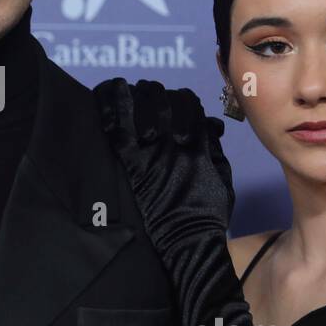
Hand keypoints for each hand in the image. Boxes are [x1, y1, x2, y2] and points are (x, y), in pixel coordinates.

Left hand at [93, 78, 235, 248]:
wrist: (190, 238)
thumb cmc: (208, 213)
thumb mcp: (222, 175)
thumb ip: (213, 149)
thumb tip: (208, 129)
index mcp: (200, 139)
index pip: (187, 101)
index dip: (175, 97)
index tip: (166, 101)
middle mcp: (177, 138)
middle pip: (159, 96)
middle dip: (149, 92)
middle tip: (140, 95)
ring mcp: (155, 150)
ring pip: (137, 106)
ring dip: (127, 95)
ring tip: (119, 88)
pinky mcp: (136, 165)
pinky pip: (118, 131)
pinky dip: (108, 113)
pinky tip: (103, 103)